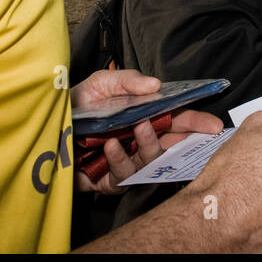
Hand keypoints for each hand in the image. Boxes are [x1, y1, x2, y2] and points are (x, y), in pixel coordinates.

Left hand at [71, 69, 223, 194]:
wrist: (46, 128)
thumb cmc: (77, 106)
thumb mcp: (102, 83)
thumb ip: (128, 81)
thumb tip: (157, 85)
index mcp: (144, 116)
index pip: (176, 119)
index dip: (196, 121)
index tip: (214, 124)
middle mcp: (139, 140)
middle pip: (173, 141)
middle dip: (191, 136)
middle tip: (204, 131)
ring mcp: (128, 161)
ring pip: (152, 159)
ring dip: (151, 143)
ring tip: (140, 126)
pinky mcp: (111, 180)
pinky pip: (124, 174)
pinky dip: (120, 159)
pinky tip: (111, 144)